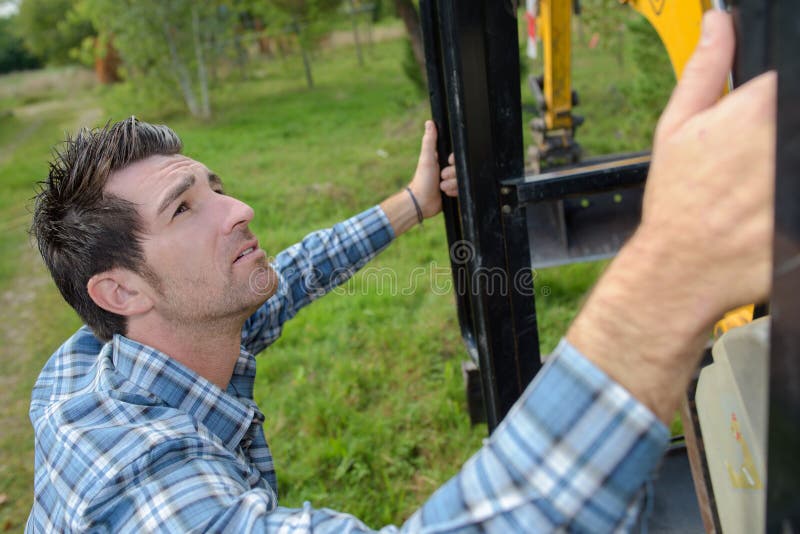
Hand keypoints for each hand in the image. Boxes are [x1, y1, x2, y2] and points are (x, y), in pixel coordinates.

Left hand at [408, 121, 457, 218]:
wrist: (422, 203)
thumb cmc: (422, 180)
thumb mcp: (426, 158)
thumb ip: (429, 141)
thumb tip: (430, 122)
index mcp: (442, 159)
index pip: (458, 156)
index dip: (454, 161)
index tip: (448, 162)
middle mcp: (448, 169)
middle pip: (461, 169)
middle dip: (452, 175)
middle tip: (441, 177)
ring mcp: (452, 180)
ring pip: (462, 180)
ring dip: (452, 185)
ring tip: (441, 187)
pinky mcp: (454, 191)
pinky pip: (462, 190)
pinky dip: (454, 192)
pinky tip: (446, 193)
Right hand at [641, 10, 775, 316]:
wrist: (683, 266)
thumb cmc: (677, 199)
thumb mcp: (676, 128)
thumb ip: (705, 69)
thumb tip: (718, 23)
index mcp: (761, 109)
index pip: (791, 79)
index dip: (780, 95)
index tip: (768, 113)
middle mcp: (789, 142)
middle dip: (787, 133)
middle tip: (759, 160)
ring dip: (793, 162)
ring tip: (763, 183)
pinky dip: (796, 191)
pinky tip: (770, 205)